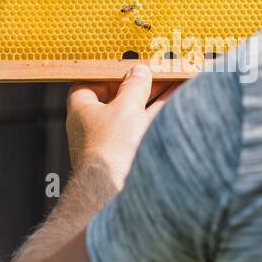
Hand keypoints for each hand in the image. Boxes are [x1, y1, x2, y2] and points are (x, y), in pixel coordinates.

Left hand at [67, 64, 177, 185]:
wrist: (115, 193)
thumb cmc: (111, 148)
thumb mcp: (125, 107)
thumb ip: (134, 86)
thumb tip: (138, 72)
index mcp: (82, 111)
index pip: (90, 85)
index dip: (109, 74)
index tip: (128, 68)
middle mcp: (96, 126)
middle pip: (119, 98)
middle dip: (141, 85)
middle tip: (161, 71)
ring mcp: (114, 141)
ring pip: (137, 112)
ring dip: (155, 97)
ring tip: (177, 80)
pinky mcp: (131, 154)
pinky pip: (147, 127)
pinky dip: (161, 114)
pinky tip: (179, 100)